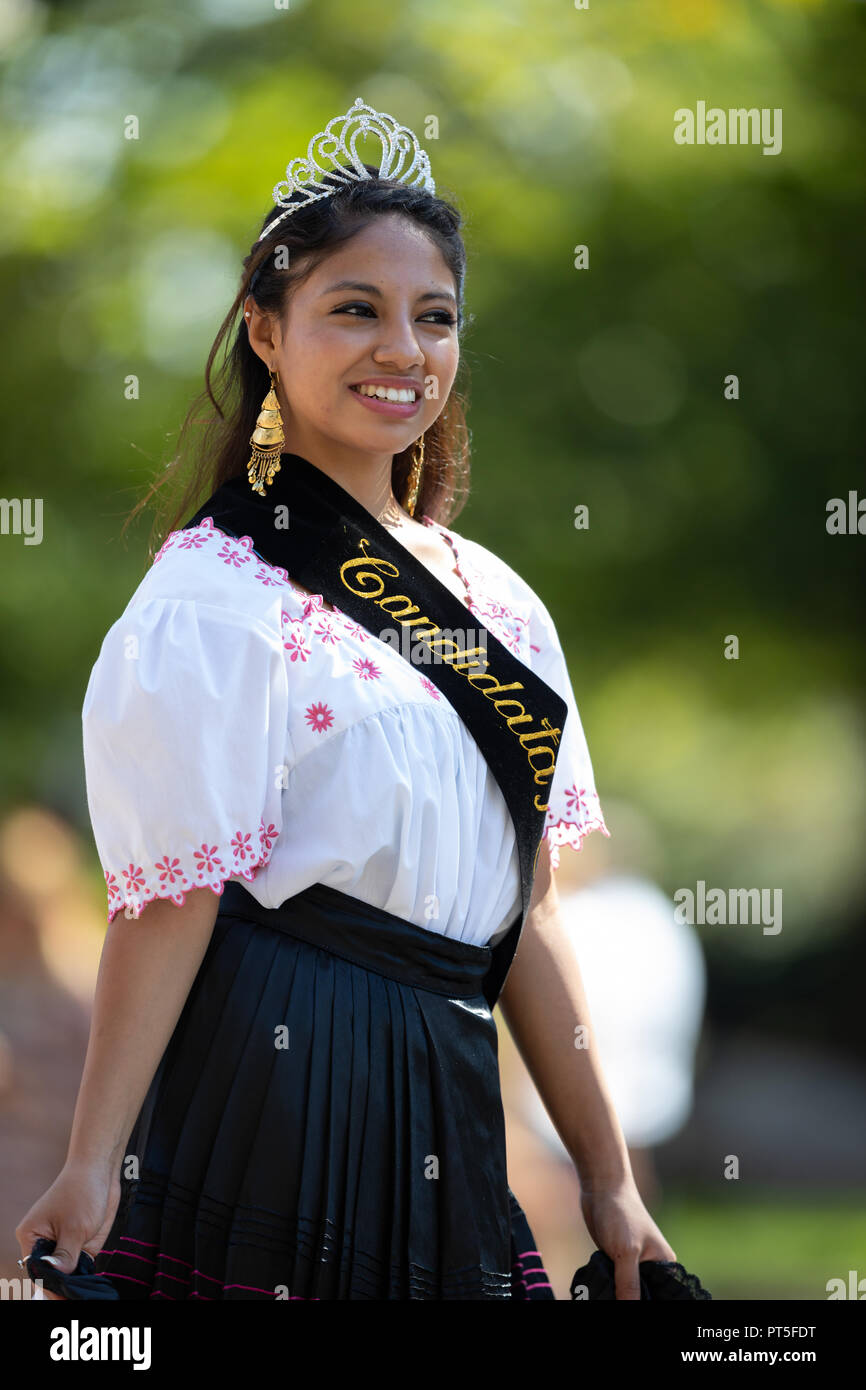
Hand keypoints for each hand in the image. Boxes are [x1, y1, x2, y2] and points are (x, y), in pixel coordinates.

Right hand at [15, 1160, 120, 1301]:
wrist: (101, 1169)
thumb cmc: (82, 1191)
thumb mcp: (75, 1227)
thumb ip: (65, 1257)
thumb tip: (57, 1281)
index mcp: (31, 1236)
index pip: (37, 1271)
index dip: (50, 1287)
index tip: (64, 1298)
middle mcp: (45, 1242)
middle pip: (51, 1274)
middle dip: (63, 1287)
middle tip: (75, 1298)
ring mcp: (63, 1243)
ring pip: (67, 1273)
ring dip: (76, 1282)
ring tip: (85, 1294)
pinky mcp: (80, 1242)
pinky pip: (80, 1265)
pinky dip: (85, 1274)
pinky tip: (91, 1284)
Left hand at [579, 1175, 676, 1300]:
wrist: (601, 1188)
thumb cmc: (620, 1214)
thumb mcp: (626, 1252)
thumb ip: (629, 1284)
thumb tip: (629, 1308)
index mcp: (665, 1265)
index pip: (664, 1296)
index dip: (651, 1302)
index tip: (630, 1301)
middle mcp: (653, 1267)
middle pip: (645, 1296)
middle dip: (630, 1299)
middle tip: (614, 1297)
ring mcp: (634, 1264)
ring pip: (628, 1292)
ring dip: (617, 1295)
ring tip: (604, 1295)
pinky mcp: (617, 1261)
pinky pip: (615, 1283)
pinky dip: (609, 1288)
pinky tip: (600, 1290)